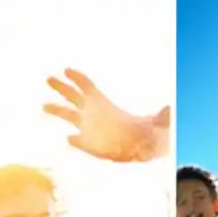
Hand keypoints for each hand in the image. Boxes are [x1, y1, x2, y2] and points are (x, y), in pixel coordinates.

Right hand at [44, 68, 169, 162]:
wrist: (138, 146)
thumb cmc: (144, 130)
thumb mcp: (156, 120)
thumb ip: (163, 115)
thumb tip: (173, 108)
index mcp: (102, 102)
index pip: (86, 86)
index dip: (77, 78)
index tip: (66, 70)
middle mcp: (91, 112)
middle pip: (71, 96)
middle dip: (60, 87)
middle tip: (48, 78)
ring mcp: (87, 127)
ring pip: (67, 116)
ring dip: (56, 110)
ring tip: (43, 106)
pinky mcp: (88, 144)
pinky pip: (77, 140)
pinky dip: (75, 140)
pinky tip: (70, 139)